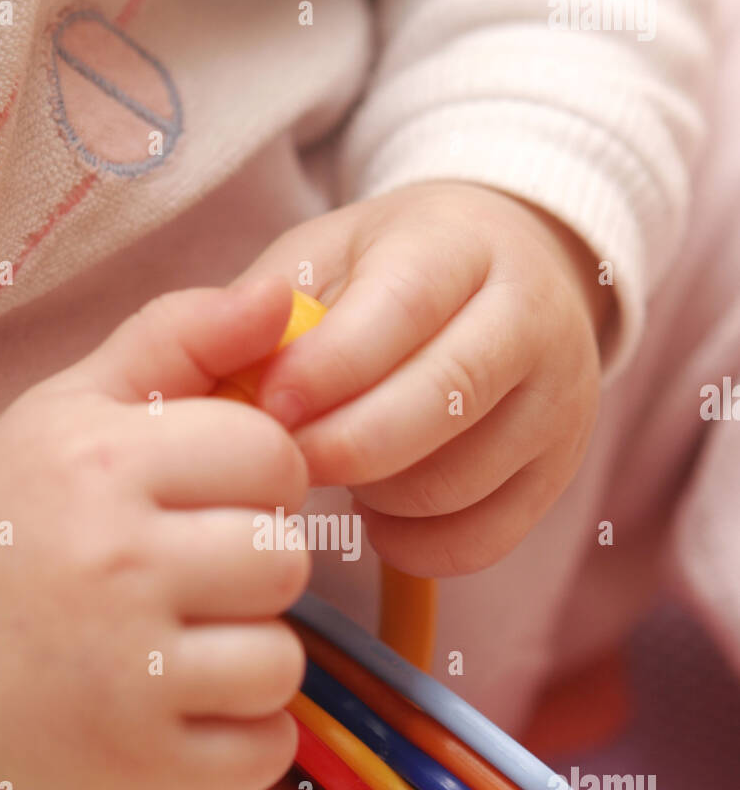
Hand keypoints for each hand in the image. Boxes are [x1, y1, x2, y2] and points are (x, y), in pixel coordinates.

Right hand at [0, 279, 309, 789]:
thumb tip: (286, 299)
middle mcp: (117, 567)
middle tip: (195, 574)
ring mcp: (126, 676)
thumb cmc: (20, 514)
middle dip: (254, 565)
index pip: (274, 458)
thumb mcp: (80, 405)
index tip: (215, 497)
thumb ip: (183, 336)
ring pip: (281, 661)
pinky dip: (244, 735)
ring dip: (251, 655)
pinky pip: (263, 751)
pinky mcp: (135, 763)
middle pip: (285, 561)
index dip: (260, 478)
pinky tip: (189, 704)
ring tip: (189, 643)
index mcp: (107, 465)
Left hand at [241, 182, 608, 575]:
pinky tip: (377, 511)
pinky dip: (410, 544)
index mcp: (463, 245)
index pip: (405, 307)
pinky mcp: (558, 474)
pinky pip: (478, 542)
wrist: (506, 280)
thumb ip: (266, 310)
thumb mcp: (322, 257)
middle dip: (343, 445)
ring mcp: (559, 402)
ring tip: (336, 468)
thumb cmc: (386, 275)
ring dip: (371, 496)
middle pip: (444, 400)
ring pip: (455, 483)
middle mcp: (532, 319)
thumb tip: (230, 383)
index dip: (331, 366)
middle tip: (282, 460)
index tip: (272, 405)